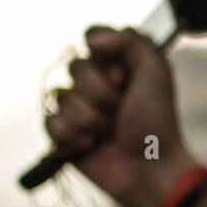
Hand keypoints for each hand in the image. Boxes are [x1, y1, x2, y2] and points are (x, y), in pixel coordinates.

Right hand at [43, 25, 198, 206]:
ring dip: (91, 118)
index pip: (92, 37)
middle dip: (102, 93)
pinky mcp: (63, 134)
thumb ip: (130, 40)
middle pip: (76, 67)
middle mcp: (96, 82)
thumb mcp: (156, 72)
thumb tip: (91, 39)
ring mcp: (78, 108)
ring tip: (110, 132)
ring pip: (62, 96)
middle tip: (122, 110)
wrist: (149, 169)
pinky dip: (73, 135)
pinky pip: (50, 122)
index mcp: (118, 64)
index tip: (125, 78)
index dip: (106, 58)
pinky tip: (91, 144)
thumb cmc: (157, 123)